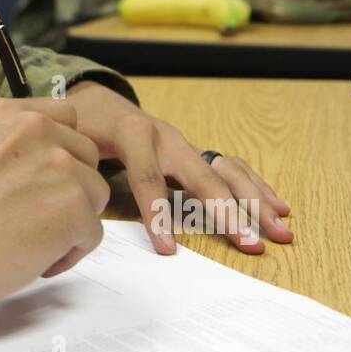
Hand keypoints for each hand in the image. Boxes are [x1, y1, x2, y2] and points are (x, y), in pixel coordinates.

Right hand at [0, 96, 108, 316]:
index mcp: (3, 112)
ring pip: (95, 193)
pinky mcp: (75, 206)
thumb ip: (9, 150)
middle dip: (69, 186)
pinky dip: (70, 252)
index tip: (38, 179)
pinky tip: (33, 260)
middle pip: (86, 154)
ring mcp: (59, 164)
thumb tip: (43, 169)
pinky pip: (93, 232)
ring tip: (29, 241)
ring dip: (72, 219)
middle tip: (31, 217)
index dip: (58, 152)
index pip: (63, 117)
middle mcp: (34, 128)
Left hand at [65, 82, 291, 254]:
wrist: (97, 100)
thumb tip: (76, 201)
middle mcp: (167, 136)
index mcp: (133, 134)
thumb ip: (75, 167)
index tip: (168, 250)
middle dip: (228, 211)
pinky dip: (256, 187)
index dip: (157, 214)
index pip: (148, 177)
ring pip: (227, 170)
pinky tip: (279, 208)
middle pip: (203, 175)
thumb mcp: (70, 143)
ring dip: (256, 201)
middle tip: (250, 243)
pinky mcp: (195, 152)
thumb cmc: (82, 127)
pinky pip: (232, 167)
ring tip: (280, 230)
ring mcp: (186, 143)